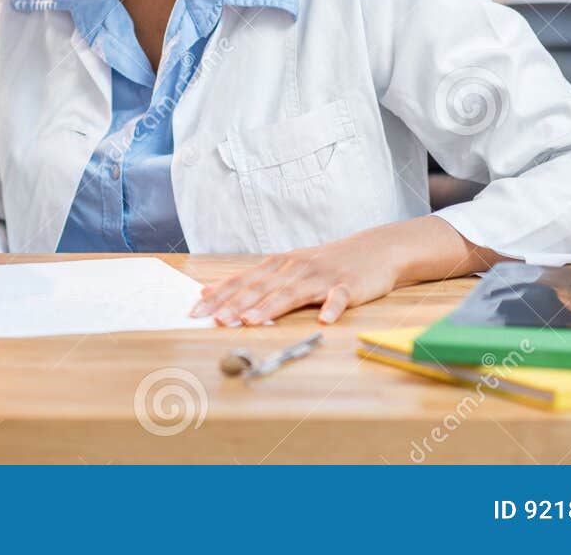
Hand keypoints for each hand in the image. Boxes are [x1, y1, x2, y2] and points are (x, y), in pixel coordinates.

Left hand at [190, 235, 402, 325]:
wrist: (373, 249)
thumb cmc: (325, 263)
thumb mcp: (288, 268)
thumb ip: (255, 281)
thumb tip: (214, 291)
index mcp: (279, 266)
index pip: (243, 281)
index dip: (219, 295)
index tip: (196, 310)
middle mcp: (295, 269)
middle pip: (262, 288)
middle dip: (236, 304)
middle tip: (216, 320)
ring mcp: (322, 277)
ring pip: (293, 293)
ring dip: (271, 307)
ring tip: (252, 321)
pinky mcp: (348, 286)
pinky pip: (339, 298)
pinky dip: (332, 308)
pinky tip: (325, 320)